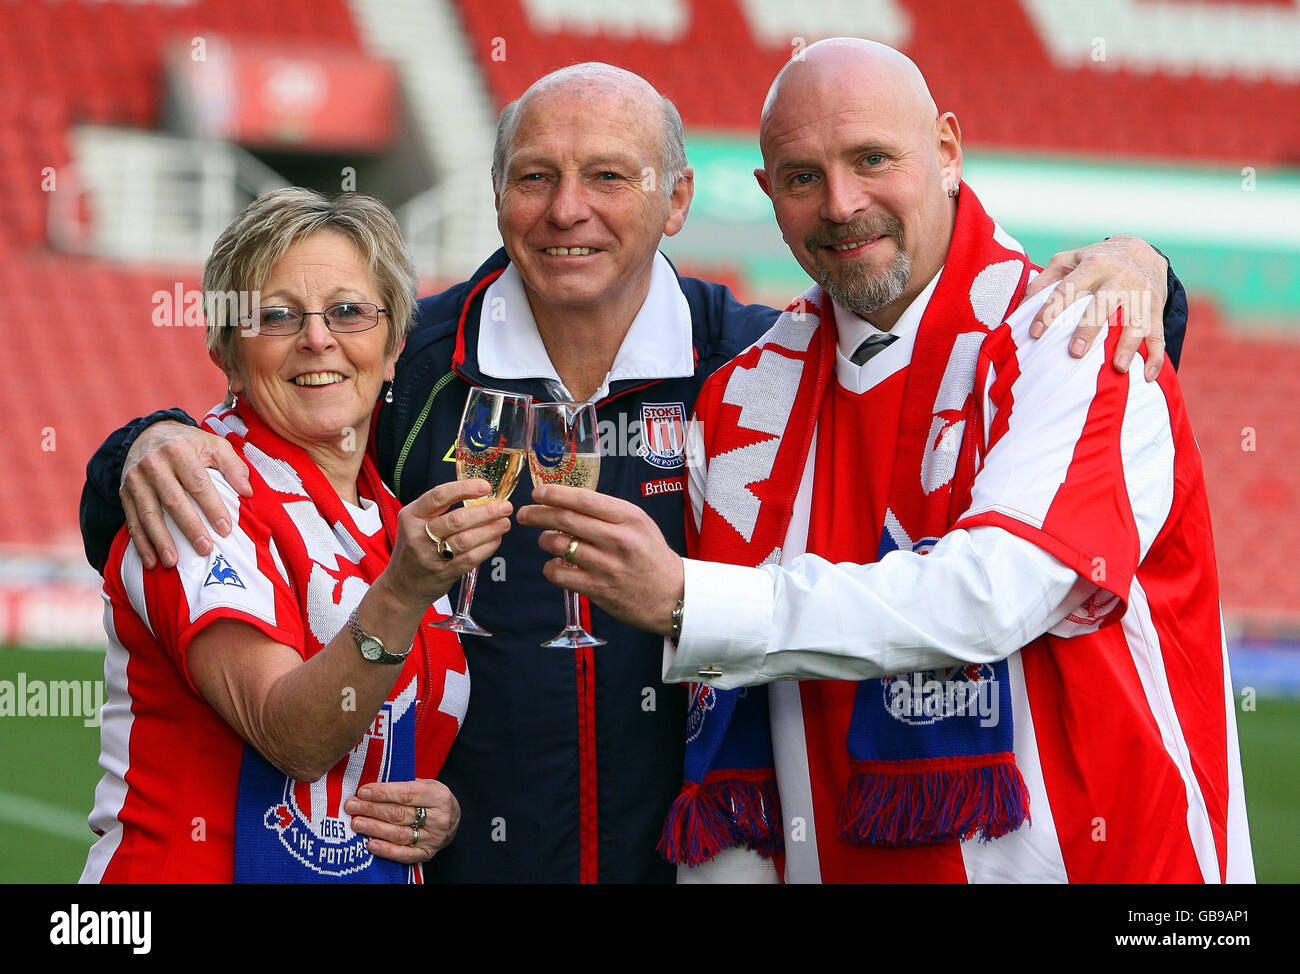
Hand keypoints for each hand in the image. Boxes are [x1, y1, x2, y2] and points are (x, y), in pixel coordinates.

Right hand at [120, 421, 251, 568]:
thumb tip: (248, 491)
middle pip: (173, 500)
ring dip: (161, 540)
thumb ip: (233, 466)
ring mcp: (136, 479)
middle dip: (189, 527)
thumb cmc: (190, 444)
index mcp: (179, 450)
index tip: (225, 529)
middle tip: (205, 549)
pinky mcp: (125, 493)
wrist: (148, 434)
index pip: (197, 482)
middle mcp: (153, 464)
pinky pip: (132, 520)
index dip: (212, 507)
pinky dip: (141, 543)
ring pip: (149, 514)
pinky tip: (151, 561)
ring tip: (173, 562)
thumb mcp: (214, 444)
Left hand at [345, 778, 459, 863]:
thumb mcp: (427, 785)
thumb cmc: (433, 799)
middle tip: (352, 806)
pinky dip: (386, 850)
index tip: (362, 791)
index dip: (383, 793)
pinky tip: (370, 844)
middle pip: (400, 814)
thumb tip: (372, 786)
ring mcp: (433, 838)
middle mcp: (438, 819)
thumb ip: (404, 785)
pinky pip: (404, 854)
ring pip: (399, 834)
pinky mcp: (427, 854)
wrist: (454, 820)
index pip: (407, 794)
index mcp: (439, 796)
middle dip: (372, 809)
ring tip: (356, 823)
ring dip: (374, 828)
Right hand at [380, 479, 511, 608]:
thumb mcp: (416, 523)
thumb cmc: (415, 548)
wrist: (402, 586)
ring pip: (466, 540)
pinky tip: (496, 539)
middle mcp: (418, 535)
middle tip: (505, 507)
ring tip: (505, 522)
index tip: (486, 487)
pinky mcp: (444, 573)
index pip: (439, 496)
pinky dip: (487, 547)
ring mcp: (430, 556)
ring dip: (490, 530)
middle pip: (457, 520)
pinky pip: (471, 558)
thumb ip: (440, 509)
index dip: (465, 489)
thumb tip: (479, 496)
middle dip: (486, 512)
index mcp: (411, 516)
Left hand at [516, 484, 683, 636]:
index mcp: (629, 517)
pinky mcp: (598, 589)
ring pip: (558, 545)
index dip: (555, 493)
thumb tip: (566, 502)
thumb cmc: (652, 556)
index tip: (538, 493)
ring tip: (546, 540)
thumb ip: (608, 513)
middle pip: (565, 519)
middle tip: (525, 514)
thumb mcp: (639, 524)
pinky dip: (550, 568)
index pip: (583, 499)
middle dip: (537, 514)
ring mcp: (607, 566)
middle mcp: (618, 539)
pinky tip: (555, 566)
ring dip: (544, 540)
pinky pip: (559, 574)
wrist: (673, 595)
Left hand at [1024, 235, 1168, 380]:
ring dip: (1128, 346)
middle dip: (1089, 329)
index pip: (1066, 289)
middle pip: (1103, 305)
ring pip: (1136, 321)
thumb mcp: (1069, 260)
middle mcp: (1118, 278)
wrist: (1142, 250)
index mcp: (1092, 266)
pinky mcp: (1156, 307)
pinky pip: (1157, 333)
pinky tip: (1147, 376)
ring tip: (1118, 368)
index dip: (1050, 311)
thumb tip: (1019, 308)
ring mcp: (1140, 293)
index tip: (1035, 334)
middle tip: (1075, 353)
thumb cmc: (1095, 260)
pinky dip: (1156, 355)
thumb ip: (1044, 280)